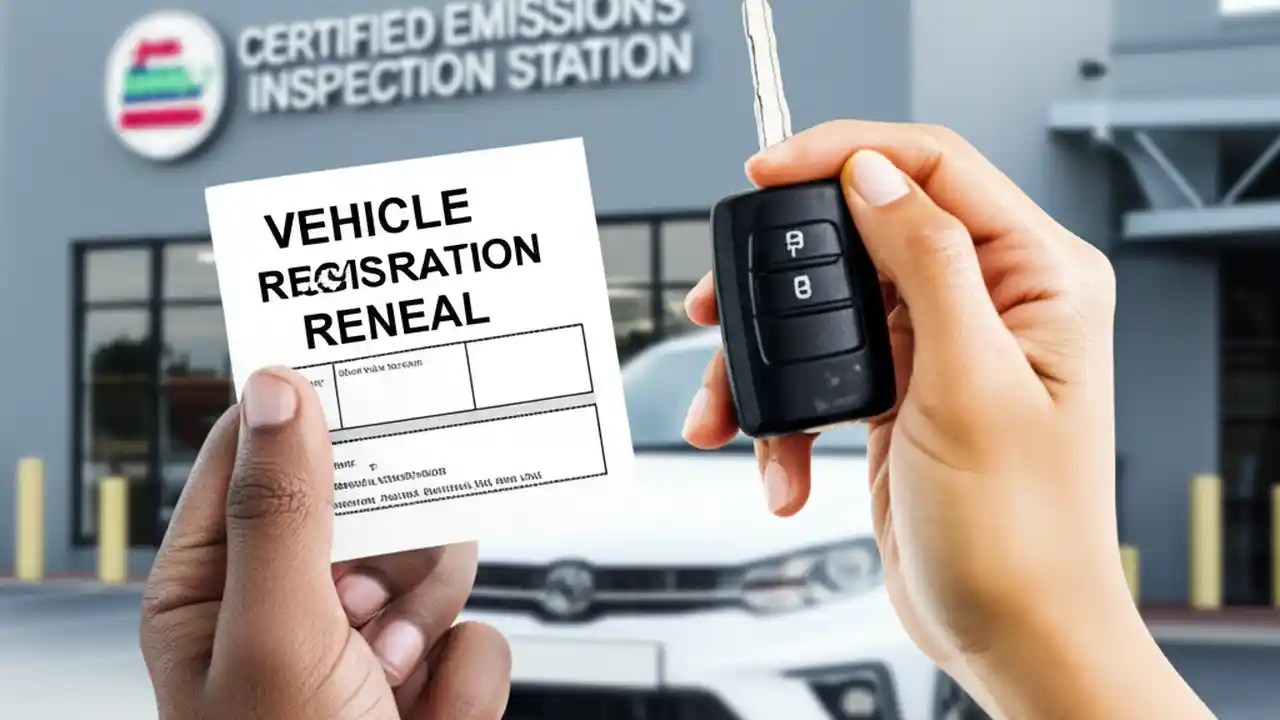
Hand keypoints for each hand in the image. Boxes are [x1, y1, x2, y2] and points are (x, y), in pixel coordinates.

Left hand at [140, 368, 510, 718]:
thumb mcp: (275, 638)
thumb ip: (281, 513)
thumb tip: (278, 391)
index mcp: (215, 584)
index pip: (255, 453)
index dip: (306, 408)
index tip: (361, 373)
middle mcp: (290, 600)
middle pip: (370, 502)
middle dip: (391, 556)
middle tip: (366, 599)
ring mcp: (363, 634)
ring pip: (434, 560)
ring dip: (426, 620)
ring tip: (389, 674)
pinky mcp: (426, 666)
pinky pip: (475, 627)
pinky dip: (461, 680)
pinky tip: (422, 712)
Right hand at [682, 121, 1209, 717]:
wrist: (1011, 633)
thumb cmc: (1022, 533)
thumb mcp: (971, 383)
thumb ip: (927, 262)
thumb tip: (873, 176)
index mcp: (1036, 278)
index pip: (933, 169)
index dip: (844, 155)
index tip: (769, 172)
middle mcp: (990, 303)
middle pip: (863, 236)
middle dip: (783, 271)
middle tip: (720, 298)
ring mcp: (941, 350)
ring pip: (829, 309)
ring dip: (768, 360)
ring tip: (728, 405)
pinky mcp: (900, 396)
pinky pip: (822, 374)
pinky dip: (787, 415)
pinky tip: (781, 462)